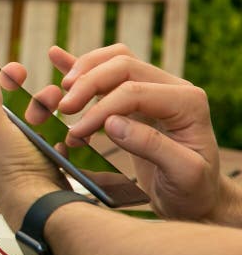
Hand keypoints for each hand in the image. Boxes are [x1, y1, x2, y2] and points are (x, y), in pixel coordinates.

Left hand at [0, 28, 65, 229]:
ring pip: (22, 104)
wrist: (38, 204)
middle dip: (17, 82)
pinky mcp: (27, 148)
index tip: (1, 62)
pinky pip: (39, 123)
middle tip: (24, 78)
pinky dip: (50, 120)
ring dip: (39, 100)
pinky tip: (58, 126)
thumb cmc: (8, 166)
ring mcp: (3, 139)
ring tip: (51, 105)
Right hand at [50, 44, 226, 221]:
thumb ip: (151, 146)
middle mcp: (172, 88)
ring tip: (63, 91)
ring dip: (84, 71)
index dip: (100, 109)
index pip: (134, 91)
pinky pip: (107, 71)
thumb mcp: (184, 175)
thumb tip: (112, 123)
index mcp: (188, 103)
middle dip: (88, 84)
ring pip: (114, 60)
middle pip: (122, 66)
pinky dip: (81, 64)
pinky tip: (56, 56)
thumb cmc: (193, 189)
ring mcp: (154, 88)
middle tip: (63, 109)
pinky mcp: (136, 96)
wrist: (197, 198)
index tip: (76, 133)